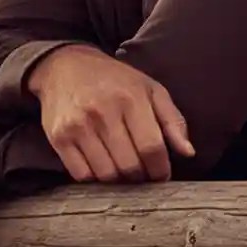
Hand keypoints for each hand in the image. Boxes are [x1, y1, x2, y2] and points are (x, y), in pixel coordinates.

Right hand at [27, 45, 194, 183]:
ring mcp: (78, 125)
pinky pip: (81, 175)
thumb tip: (188, 152)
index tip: (161, 174)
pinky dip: (94, 177)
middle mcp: (103, 111)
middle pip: (130, 166)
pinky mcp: (59, 137)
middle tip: (141, 173)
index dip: (160, 169)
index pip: (152, 148)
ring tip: (122, 169)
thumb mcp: (150, 89)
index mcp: (131, 98)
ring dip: (118, 180)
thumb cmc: (114, 80)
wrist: (65, 66)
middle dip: (140, 177)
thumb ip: (173, 120)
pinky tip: (100, 165)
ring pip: (106, 175)